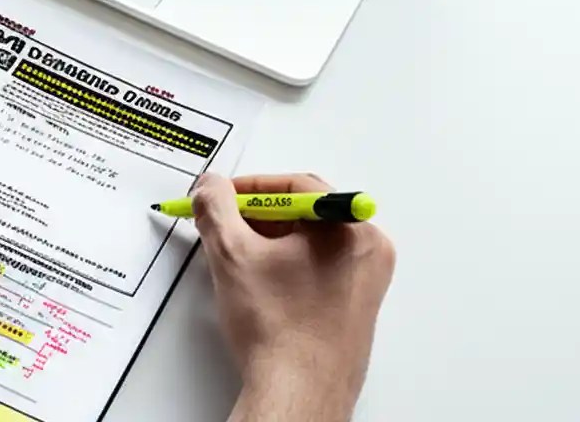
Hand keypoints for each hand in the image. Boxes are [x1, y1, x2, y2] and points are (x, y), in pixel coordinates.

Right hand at [193, 173, 395, 421]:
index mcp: (352, 229)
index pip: (296, 186)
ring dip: (270, 243)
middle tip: (225, 227)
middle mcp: (369, 252)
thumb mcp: (232, 254)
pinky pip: (319, 269)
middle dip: (257, 217)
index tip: (223, 197)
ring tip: (239, 262)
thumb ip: (216, 208)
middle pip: (304, 213)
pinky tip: (260, 287)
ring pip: (310, 242)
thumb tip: (210, 189)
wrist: (298, 393)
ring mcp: (366, 282)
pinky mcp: (355, 307)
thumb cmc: (280, 333)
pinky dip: (287, 267)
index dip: (250, 187)